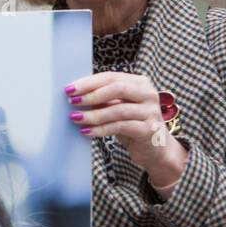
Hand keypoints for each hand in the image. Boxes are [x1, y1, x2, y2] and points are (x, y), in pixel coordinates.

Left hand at [64, 70, 187, 187]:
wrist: (155, 149)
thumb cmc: (132, 125)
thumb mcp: (118, 108)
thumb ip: (104, 99)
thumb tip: (75, 95)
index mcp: (140, 83)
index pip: (111, 77)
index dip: (89, 82)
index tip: (70, 89)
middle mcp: (148, 94)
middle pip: (117, 88)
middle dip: (91, 95)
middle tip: (73, 101)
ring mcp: (150, 112)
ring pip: (118, 110)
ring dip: (93, 114)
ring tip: (75, 118)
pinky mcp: (148, 130)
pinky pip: (120, 127)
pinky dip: (100, 129)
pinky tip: (86, 132)